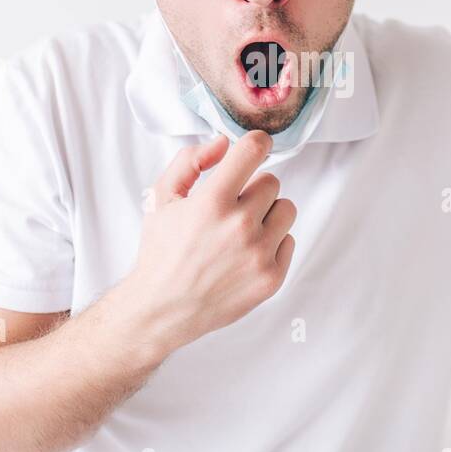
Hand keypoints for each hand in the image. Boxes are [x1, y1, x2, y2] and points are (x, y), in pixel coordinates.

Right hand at [122, 131, 296, 354]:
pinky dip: (272, 243)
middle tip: (231, 208)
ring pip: (286, 209)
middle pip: (272, 181)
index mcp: (213, 202)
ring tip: (241, 231)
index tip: (256, 147)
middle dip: (252, 189)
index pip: (254, 150)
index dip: (257, 143)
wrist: (163, 308)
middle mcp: (240, 226)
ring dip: (267, 214)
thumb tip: (223, 143)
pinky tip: (246, 254)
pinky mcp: (272, 277)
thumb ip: (190, 161)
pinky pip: (289, 240)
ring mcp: (259, 254)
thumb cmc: (161, 252)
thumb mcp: (161, 198)